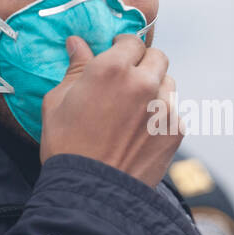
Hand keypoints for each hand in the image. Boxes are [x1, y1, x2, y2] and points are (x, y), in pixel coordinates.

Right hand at [39, 34, 182, 186]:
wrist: (92, 193)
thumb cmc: (67, 147)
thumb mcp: (58, 102)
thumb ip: (74, 68)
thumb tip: (77, 43)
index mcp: (112, 68)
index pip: (131, 41)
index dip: (123, 47)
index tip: (116, 54)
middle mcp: (143, 82)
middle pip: (157, 57)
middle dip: (144, 63)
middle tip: (128, 78)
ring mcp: (164, 107)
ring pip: (168, 84)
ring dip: (155, 89)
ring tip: (134, 109)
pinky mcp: (175, 131)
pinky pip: (172, 113)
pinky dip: (160, 118)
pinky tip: (140, 132)